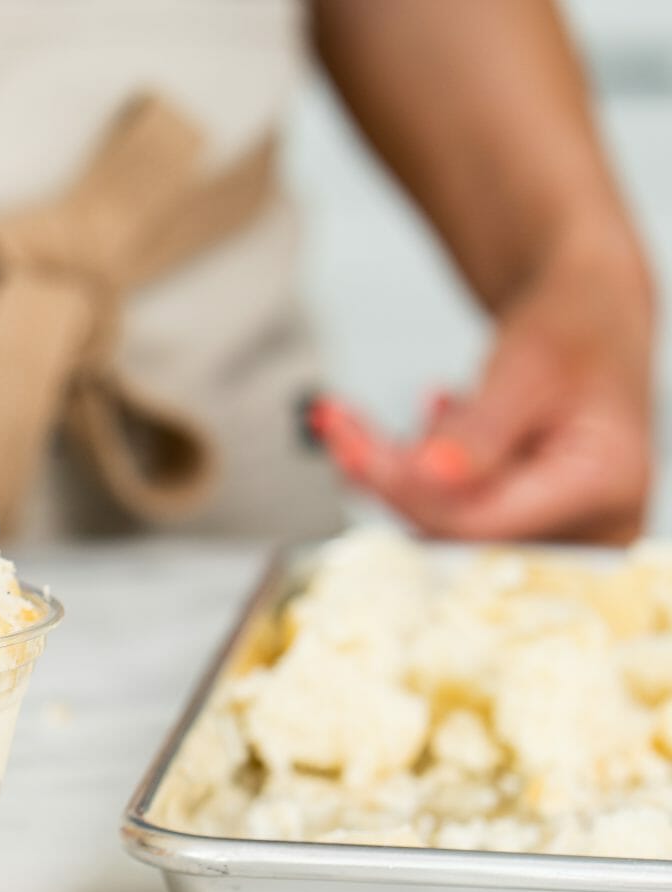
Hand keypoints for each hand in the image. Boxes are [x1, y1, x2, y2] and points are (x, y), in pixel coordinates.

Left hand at [325, 238, 656, 543]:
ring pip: (443, 517)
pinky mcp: (521, 518)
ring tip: (373, 414)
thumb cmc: (575, 324)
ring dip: (397, 466)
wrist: (588, 312)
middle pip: (457, 525)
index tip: (354, 453)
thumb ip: (481, 430)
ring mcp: (556, 526)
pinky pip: (448, 507)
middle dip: (389, 475)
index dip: (408, 493)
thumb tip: (433, 476)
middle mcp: (588, 522)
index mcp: (604, 487)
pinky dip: (418, 464)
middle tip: (339, 424)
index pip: (482, 521)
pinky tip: (435, 413)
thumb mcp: (526, 366)